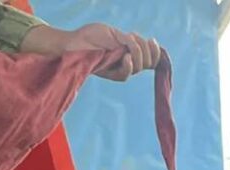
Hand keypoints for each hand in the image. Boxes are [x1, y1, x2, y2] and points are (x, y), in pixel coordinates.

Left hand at [42, 24, 162, 79]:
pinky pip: (126, 75)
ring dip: (138, 54)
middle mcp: (128, 63)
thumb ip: (129, 41)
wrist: (73, 42)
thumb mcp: (114, 33)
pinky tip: (125, 57)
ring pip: (140, 68)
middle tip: (134, 38)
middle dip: (147, 51)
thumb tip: (143, 46)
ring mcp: (120, 70)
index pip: (151, 58)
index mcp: (131, 53)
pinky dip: (129, 65)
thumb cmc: (91, 36)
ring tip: (128, 42)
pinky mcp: (111, 75)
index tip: (152, 41)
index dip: (156, 52)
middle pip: (149, 63)